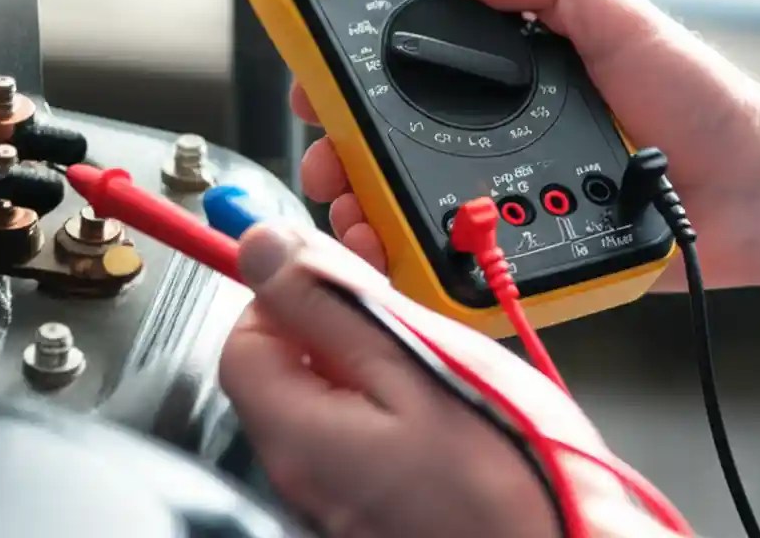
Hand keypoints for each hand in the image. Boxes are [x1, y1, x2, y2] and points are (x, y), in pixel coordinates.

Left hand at [221, 221, 684, 536]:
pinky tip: (449, 401)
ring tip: (438, 355)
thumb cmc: (514, 472)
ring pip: (335, 403)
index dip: (283, 292)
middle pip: (289, 372)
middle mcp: (309, 477)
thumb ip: (329, 301)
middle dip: (337, 321)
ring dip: (375, 360)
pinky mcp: (385, 510)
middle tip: (400, 305)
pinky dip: (399, 405)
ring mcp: (346, 499)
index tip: (329, 268)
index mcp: (301, 435)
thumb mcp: (416, 358)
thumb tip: (265, 248)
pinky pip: (370, 440)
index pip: (244, 340)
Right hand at [294, 0, 759, 290]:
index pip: (398, 80)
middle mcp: (486, 144)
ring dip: (359, 216)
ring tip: (354, 218)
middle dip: (337, 161)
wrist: (749, 191)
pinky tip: (387, 261)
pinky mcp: (511, 257)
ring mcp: (493, 202)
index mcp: (498, 87)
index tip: (318, 94)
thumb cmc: (695, 103)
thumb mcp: (616, 19)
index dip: (346, 87)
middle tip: (330, 166)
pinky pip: (447, 267)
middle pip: (381, 153)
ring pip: (399, 213)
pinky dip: (404, 268)